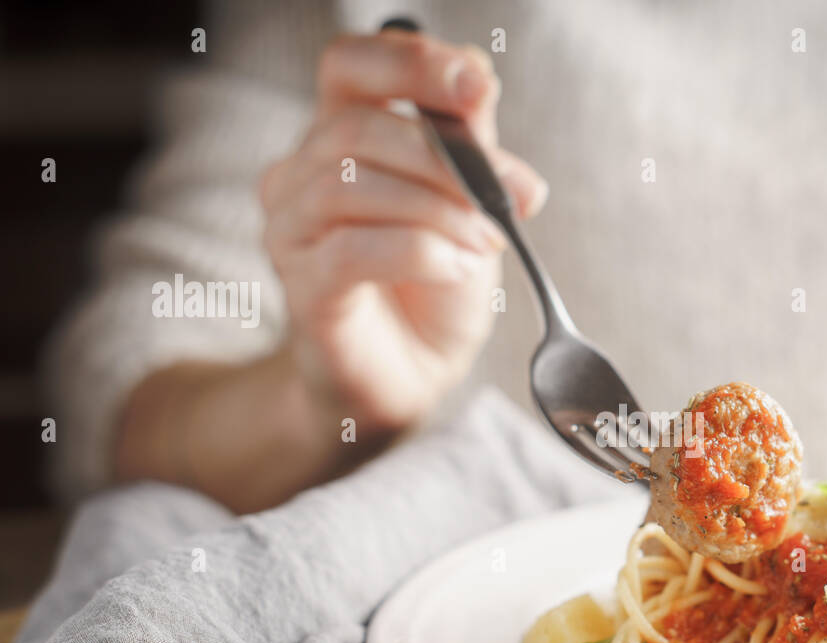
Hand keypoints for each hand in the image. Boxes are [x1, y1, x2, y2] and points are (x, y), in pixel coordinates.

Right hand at [259, 29, 547, 431]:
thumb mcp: (469, 205)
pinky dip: (417, 253)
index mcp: (342, 137)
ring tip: (485, 242)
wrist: (411, 375)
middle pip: (356, 127)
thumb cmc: (436, 285)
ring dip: (438, 211)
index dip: (408, 63)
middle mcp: (300, 174)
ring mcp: (292, 232)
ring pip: (351, 185)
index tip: (476, 86)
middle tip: (512, 195)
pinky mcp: (302, 288)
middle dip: (449, 158)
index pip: (350, 64)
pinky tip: (456, 269)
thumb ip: (471, 146)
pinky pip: (350, 251)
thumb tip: (480, 83)